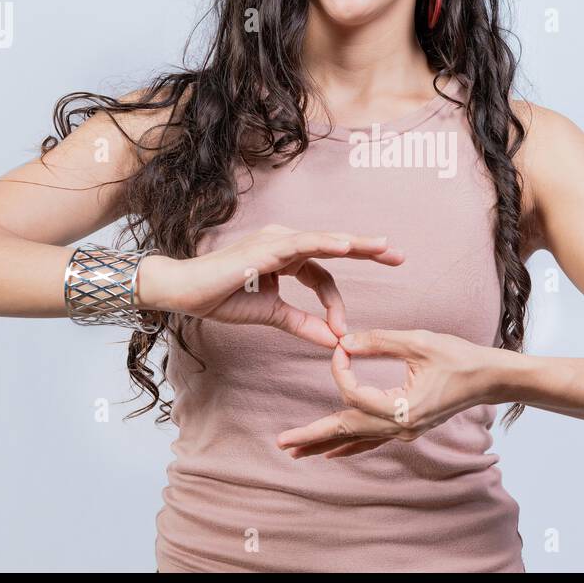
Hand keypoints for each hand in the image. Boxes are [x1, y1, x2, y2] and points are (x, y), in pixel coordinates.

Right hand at [142, 224, 403, 346]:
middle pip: (333, 246)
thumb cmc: (220, 298)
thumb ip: (302, 324)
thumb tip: (334, 341)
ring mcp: (276, 241)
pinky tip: (348, 246)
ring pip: (324, 241)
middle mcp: (284, 243)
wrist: (184, 292)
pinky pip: (304, 244)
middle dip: (367, 250)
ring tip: (384, 248)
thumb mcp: (270, 314)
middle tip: (398, 255)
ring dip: (356, 244)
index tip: (342, 331)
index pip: (322, 275)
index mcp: (285, 257)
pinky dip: (327, 244)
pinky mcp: (267, 247)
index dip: (335, 303)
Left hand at [275, 329, 493, 458]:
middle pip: (346, 431)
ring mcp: (404, 431)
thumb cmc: (459, 357)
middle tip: (281, 443)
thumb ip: (378, 341)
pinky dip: (349, 445)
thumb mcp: (418, 341)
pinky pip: (372, 441)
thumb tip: (344, 341)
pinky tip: (332, 453)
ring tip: (295, 451)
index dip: (340, 369)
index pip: (354, 394)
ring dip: (325, 444)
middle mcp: (400, 427)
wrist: (490, 378)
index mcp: (402, 408)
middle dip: (312, 436)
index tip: (341, 346)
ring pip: (357, 440)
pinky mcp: (408, 427)